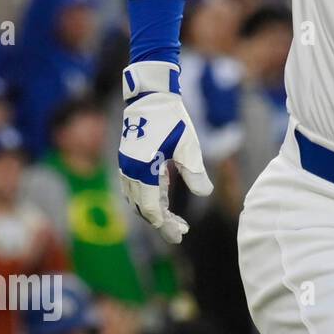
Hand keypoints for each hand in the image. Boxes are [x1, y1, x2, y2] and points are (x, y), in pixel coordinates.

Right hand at [118, 63, 212, 243]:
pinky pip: (136, 187)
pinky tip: (163, 202)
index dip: (165, 225)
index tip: (180, 235)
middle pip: (144, 207)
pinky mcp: (129, 161)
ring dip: (155, 211)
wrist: (151, 97)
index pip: (152, 208)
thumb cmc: (172, 120)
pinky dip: (149, 198)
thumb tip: (206, 193)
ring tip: (176, 221)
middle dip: (162, 222)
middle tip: (181, 233)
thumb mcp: (189, 146)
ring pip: (138, 199)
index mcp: (143, 170)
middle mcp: (130, 171)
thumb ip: (195, 172)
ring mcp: (127, 166)